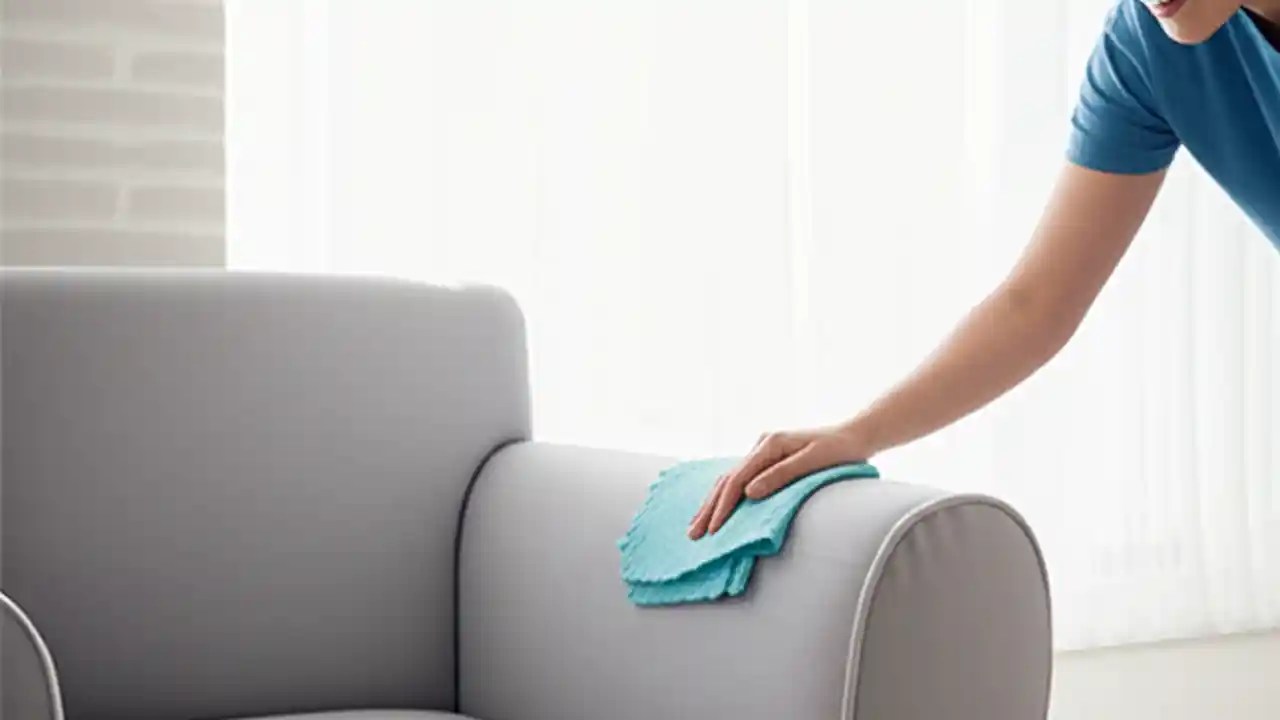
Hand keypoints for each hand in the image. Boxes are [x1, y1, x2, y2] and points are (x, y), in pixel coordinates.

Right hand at [687, 422, 872, 538]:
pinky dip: (725, 496)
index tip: (713, 529)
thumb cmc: (840, 450)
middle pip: (727, 479)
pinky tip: (715, 508)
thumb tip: (749, 493)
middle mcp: (762, 444)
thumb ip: (781, 476)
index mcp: (770, 443)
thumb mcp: (814, 461)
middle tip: (693, 534)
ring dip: (712, 503)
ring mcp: (763, 450)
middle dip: (709, 508)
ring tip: (696, 526)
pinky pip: (739, 479)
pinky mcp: (768, 458)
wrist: (855, 435)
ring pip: (729, 479)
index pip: (738, 479)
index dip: (723, 506)